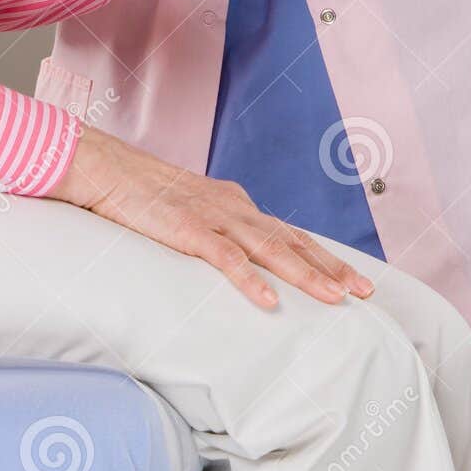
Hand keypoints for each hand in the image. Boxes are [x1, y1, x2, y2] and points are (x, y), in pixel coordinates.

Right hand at [47, 124, 374, 308]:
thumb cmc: (141, 193)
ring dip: (306, 275)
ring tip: (335, 299)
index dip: (325, 257)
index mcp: (235, 204)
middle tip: (365, 293)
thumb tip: (236, 260)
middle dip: (331, 268)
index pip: (290, 234)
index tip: (355, 280)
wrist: (104, 167)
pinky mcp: (186, 229)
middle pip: (292, 241)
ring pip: (269, 249)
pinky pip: (224, 258)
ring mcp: (212, 217)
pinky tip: (269, 303)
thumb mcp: (188, 210)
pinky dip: (249, 281)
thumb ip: (215, 231)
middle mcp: (233, 208)